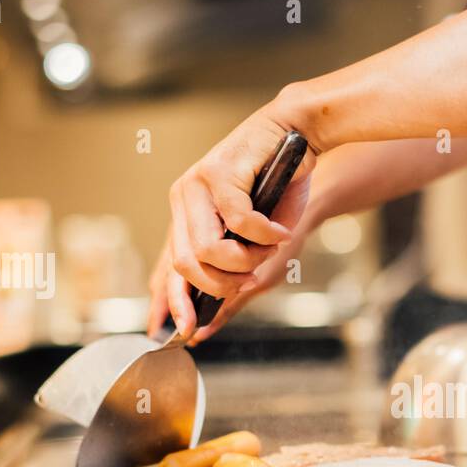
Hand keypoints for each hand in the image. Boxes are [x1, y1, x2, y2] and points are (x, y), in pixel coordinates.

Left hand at [148, 108, 316, 342]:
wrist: (298, 136)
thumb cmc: (281, 188)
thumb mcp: (256, 241)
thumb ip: (233, 274)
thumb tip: (206, 326)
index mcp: (187, 216)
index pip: (168, 267)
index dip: (173, 303)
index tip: (186, 331)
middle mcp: (183, 199)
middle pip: (186, 265)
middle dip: (224, 282)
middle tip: (252, 276)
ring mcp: (196, 184)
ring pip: (207, 249)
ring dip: (246, 259)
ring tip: (268, 247)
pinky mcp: (218, 171)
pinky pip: (240, 223)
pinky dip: (266, 234)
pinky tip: (279, 229)